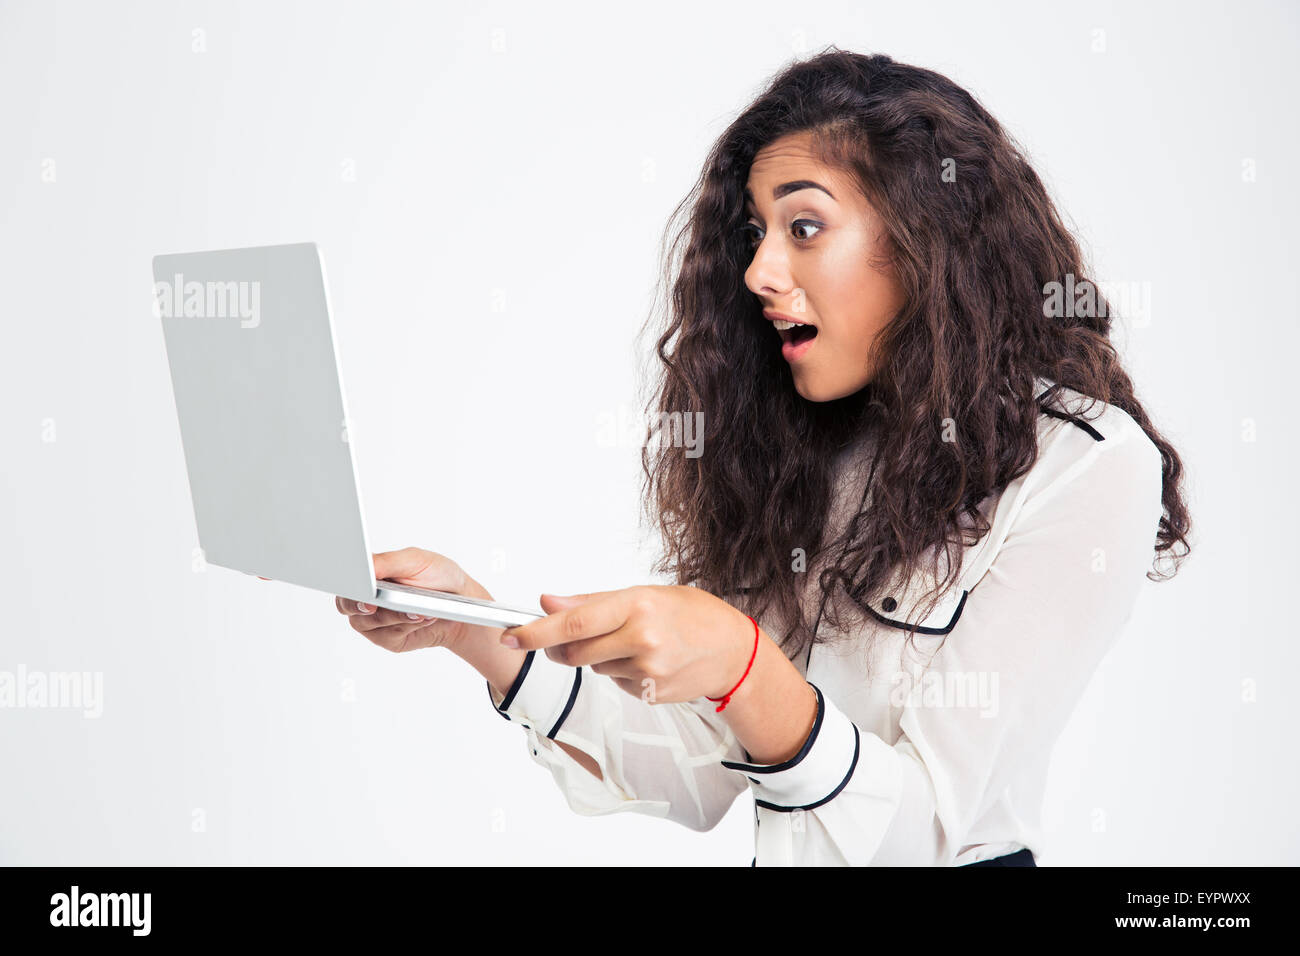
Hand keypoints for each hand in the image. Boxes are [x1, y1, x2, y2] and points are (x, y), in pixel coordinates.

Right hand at [334, 547, 492, 653]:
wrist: (461, 602)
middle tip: (374, 604)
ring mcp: (374, 622)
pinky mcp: (388, 639)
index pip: (343, 580)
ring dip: (395, 615)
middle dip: (362, 605)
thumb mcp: (415, 560)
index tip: (357, 587)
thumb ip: (387, 562)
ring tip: (418, 608)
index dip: (345, 585)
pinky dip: (408, 624)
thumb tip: (364, 564)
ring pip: (371, 622)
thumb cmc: (437, 576)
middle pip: (348, 606)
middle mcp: (365, 599)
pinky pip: (390, 634)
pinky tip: (423, 617)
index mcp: (367, 575)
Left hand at [501, 585, 754, 703]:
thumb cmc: (688, 613)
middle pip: (574, 653)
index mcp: (637, 605)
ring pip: (593, 668)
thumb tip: (547, 601)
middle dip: (561, 647)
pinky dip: (620, 672)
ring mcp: (647, 669)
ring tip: (633, 643)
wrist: (733, 650)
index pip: (573, 621)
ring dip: (598, 657)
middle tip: (568, 638)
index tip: (508, 636)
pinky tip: (647, 661)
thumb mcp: (644, 594)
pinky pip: (615, 683)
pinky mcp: (650, 692)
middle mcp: (642, 638)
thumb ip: (592, 602)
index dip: (535, 632)